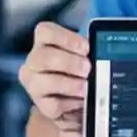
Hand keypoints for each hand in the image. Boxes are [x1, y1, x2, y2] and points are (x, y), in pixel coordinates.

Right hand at [19, 21, 91, 136]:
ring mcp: (34, 83)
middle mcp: (34, 61)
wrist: (73, 97)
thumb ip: (88, 52)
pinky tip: (81, 101)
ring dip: (70, 85)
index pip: (45, 32)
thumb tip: (102, 54)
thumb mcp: (82, 55)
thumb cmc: (78, 69)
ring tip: (86, 87)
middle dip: (70, 63)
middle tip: (87, 69)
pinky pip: (53, 104)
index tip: (86, 48)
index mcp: (44, 42)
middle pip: (44, 57)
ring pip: (45, 82)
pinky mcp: (41, 104)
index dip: (66, 38)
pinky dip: (69, 104)